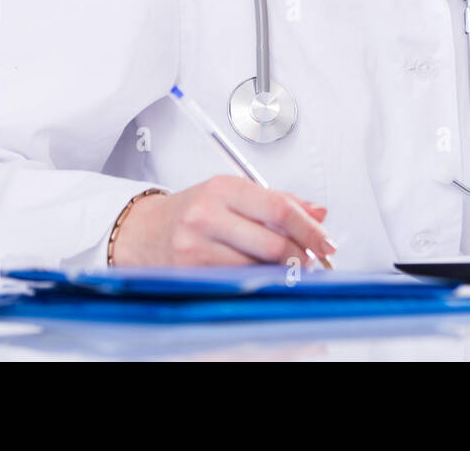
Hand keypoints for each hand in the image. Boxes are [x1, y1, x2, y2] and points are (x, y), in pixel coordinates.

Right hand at [110, 175, 335, 266]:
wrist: (143, 232)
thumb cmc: (194, 210)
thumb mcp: (234, 193)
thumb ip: (279, 201)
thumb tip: (319, 212)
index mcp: (223, 188)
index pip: (279, 208)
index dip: (309, 228)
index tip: (326, 241)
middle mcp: (207, 215)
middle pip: (272, 243)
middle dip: (300, 256)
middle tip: (312, 260)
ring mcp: (196, 247)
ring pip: (257, 267)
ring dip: (280, 271)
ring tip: (286, 267)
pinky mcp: (190, 274)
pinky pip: (238, 282)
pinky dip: (257, 280)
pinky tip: (261, 275)